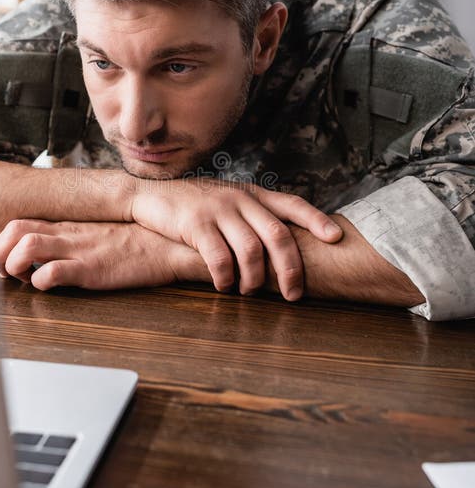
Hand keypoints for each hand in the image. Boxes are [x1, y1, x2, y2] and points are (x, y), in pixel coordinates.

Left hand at [0, 219, 201, 290]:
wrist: (164, 245)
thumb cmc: (130, 243)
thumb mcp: (92, 235)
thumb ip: (67, 242)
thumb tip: (43, 257)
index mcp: (64, 227)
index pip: (17, 224)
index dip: (0, 245)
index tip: (6, 266)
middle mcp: (65, 234)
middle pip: (12, 231)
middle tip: (8, 275)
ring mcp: (77, 249)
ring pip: (26, 247)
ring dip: (15, 267)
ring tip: (26, 280)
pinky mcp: (90, 268)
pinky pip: (54, 271)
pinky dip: (41, 282)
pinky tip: (49, 287)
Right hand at [128, 179, 342, 298]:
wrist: (151, 195)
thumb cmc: (195, 204)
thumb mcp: (229, 199)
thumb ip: (254, 214)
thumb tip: (285, 242)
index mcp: (253, 194)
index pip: (293, 204)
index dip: (316, 221)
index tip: (336, 238)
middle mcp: (240, 199)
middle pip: (277, 235)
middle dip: (290, 268)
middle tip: (294, 294)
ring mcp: (218, 211)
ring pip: (250, 250)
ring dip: (255, 278)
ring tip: (250, 291)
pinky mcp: (195, 225)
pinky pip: (219, 258)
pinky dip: (225, 278)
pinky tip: (224, 287)